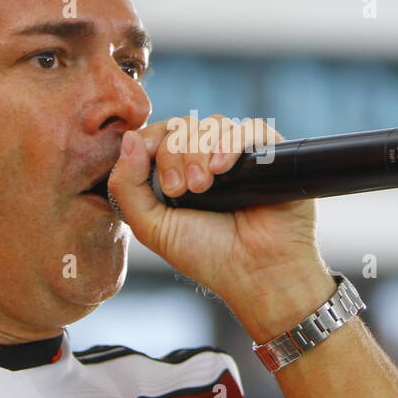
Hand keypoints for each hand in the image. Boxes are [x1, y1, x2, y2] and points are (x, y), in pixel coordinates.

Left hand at [106, 114, 334, 339]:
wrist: (255, 274)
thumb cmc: (206, 254)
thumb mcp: (152, 226)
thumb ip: (127, 185)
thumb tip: (129, 137)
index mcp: (179, 170)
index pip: (159, 133)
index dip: (152, 144)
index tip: (160, 179)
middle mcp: (208, 158)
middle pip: (183, 126)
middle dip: (175, 154)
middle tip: (183, 191)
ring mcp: (240, 155)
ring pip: (213, 123)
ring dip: (199, 150)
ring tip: (203, 186)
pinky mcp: (270, 154)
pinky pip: (250, 127)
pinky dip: (231, 142)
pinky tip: (222, 168)